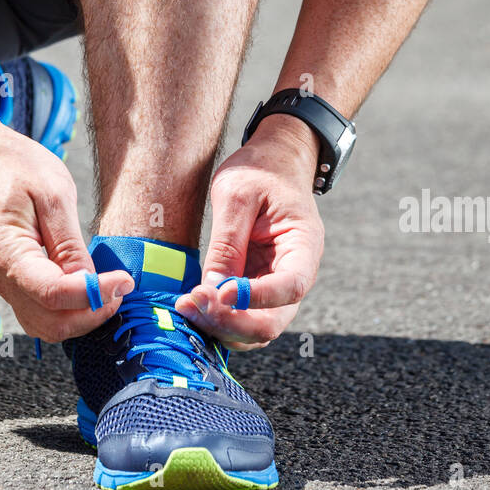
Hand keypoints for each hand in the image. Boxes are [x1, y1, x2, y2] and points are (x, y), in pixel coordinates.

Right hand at [0, 116, 133, 340]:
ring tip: (107, 289)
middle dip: (91, 313)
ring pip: (44, 324)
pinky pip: (38, 309)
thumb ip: (71, 244)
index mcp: (6, 252)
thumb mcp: (53, 193)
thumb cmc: (11, 166)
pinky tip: (86, 286)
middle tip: (120, 288)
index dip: (95, 295)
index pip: (54, 294)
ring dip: (80, 316)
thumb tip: (91, 282)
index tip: (124, 281)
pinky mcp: (8, 279)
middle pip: (50, 322)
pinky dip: (66, 308)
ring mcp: (1, 281)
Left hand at [175, 115, 324, 348]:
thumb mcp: (238, 194)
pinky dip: (217, 318)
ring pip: (255, 328)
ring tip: (185, 306)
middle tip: (192, 304)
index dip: (257, 298)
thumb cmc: (260, 170)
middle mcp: (295, 273)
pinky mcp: (255, 286)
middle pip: (273, 320)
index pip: (291, 286)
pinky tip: (191, 305)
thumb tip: (213, 290)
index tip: (221, 294)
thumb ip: (227, 243)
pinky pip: (240, 315)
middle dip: (232, 322)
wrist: (271, 161)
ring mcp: (275, 284)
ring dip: (221, 326)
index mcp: (304, 245)